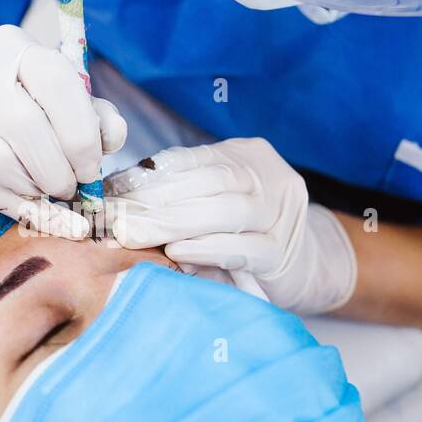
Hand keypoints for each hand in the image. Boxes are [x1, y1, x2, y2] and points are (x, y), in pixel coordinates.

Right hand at [0, 24, 126, 237]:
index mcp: (18, 47)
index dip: (81, 134)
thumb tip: (113, 137)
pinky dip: (14, 199)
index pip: (56, 82)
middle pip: (26, 124)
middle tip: (71, 188)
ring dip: (34, 188)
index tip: (91, 168)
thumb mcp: (54, 95)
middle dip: (58, 169)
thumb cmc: (11, 102)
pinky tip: (27, 199)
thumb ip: (91, 112)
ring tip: (47, 192)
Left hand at [105, 138, 356, 313]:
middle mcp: (269, 178)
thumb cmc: (245, 232)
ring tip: (134, 234)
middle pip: (209, 182)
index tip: (113, 191)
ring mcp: (280, 215)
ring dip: (173, 224)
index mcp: (248, 156)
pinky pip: (242, 249)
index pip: (194, 159)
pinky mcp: (280, 254)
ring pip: (226, 211)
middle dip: (156, 200)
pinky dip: (206, 249)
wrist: (307, 265)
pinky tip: (176, 252)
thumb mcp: (218, 201)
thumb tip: (121, 198)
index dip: (151, 174)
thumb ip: (183, 194)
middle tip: (116, 217)